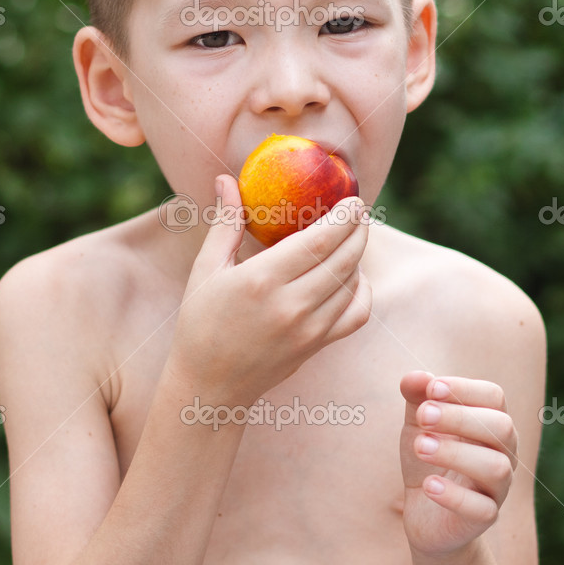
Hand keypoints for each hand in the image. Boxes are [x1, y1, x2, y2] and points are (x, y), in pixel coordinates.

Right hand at [168, 175, 371, 406]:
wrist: (210, 385)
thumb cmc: (201, 323)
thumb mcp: (207, 270)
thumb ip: (225, 223)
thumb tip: (226, 180)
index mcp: (262, 280)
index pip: (320, 240)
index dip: (344, 217)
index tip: (352, 198)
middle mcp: (291, 305)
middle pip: (343, 258)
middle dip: (358, 229)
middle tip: (358, 210)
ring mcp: (308, 329)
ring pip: (352, 283)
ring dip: (358, 255)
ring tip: (353, 236)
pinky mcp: (317, 346)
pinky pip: (356, 314)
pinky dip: (362, 291)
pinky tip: (352, 275)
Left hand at [399, 372, 517, 557]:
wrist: (424, 512)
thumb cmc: (428, 458)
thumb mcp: (417, 424)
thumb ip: (417, 397)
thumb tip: (418, 376)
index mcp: (490, 423)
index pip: (494, 396)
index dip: (465, 389)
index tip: (431, 389)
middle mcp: (503, 453)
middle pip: (501, 427)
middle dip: (460, 417)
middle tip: (423, 417)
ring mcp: (498, 488)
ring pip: (497, 467)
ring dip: (455, 453)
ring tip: (419, 446)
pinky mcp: (484, 518)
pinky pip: (482, 509)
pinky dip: (454, 496)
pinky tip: (429, 485)